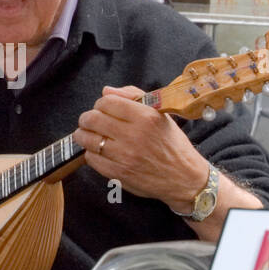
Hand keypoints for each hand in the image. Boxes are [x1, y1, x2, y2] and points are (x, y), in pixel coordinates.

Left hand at [73, 85, 210, 213]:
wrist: (185, 178)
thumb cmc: (173, 145)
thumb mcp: (161, 115)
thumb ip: (134, 97)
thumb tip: (106, 91)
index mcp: (146, 117)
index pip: (107, 102)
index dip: (100, 104)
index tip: (102, 109)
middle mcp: (134, 135)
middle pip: (92, 119)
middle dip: (87, 118)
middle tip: (90, 122)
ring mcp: (125, 156)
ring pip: (87, 139)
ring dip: (84, 135)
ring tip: (91, 136)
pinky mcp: (119, 173)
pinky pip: (92, 159)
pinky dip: (92, 153)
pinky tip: (100, 152)